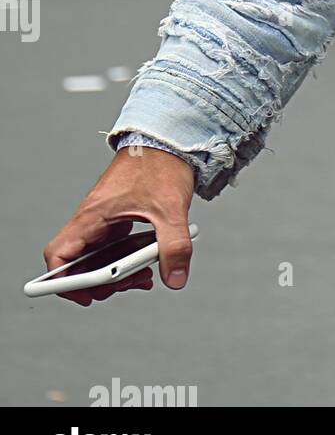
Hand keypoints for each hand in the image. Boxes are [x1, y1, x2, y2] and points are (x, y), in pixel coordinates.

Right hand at [42, 147, 195, 305]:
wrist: (169, 140)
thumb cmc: (160, 165)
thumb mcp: (170, 209)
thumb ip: (173, 246)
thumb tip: (175, 279)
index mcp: (93, 215)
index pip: (59, 255)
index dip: (65, 281)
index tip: (87, 294)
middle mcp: (93, 219)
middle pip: (78, 264)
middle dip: (100, 282)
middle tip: (127, 285)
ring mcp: (105, 219)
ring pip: (98, 257)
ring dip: (117, 272)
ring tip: (144, 276)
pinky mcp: (119, 218)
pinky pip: (113, 247)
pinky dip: (127, 260)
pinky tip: (149, 264)